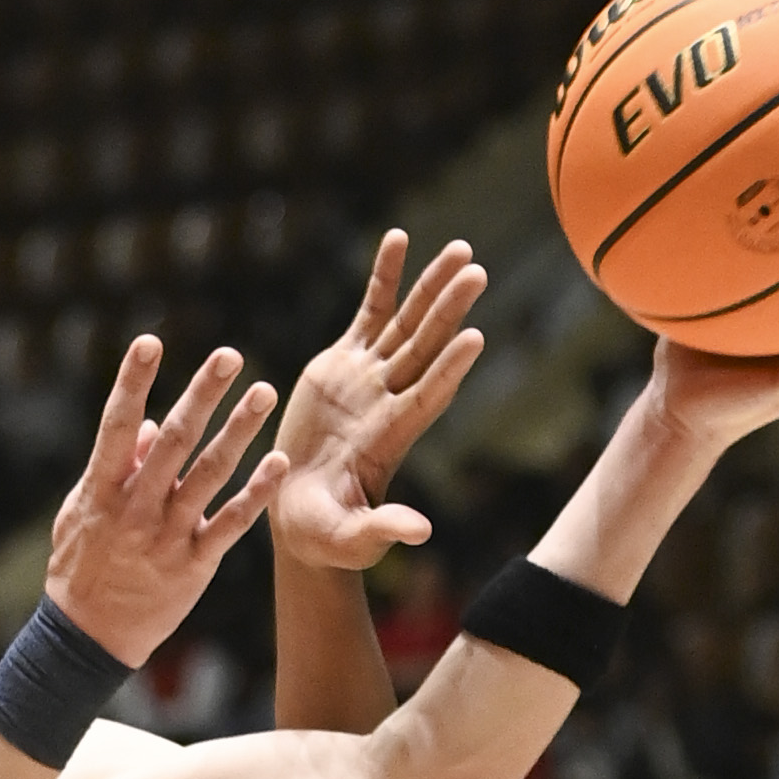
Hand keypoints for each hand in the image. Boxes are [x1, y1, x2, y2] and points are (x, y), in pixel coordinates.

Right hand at [46, 339, 284, 665]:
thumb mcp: (82, 512)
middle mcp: (136, 507)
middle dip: (202, 395)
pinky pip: (231, 523)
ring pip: (209, 475)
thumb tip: (150, 424)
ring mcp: (166, 536)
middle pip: (174, 441)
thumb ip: (117, 467)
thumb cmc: (81, 564)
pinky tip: (278, 462)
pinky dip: (256, 493)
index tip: (149, 341)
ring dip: (239, 431)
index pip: (116, 424)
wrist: (88, 636)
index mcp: (102, 489)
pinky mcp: (194, 564)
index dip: (132, 382)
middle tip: (229, 355)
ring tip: (263, 392)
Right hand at [271, 231, 486, 570]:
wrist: (301, 515)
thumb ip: (383, 530)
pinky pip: (368, 313)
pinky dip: (383, 278)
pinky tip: (398, 239)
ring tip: (461, 250)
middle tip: (478, 273)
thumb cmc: (325, 535)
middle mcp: (387, 400)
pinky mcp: (340, 366)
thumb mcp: (350, 539)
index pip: (427, 397)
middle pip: (425, 348)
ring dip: (430, 286)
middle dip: (449, 310)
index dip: (448, 369)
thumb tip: (421, 533)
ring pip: (405, 323)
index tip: (475, 338)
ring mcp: (367, 379)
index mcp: (390, 438)